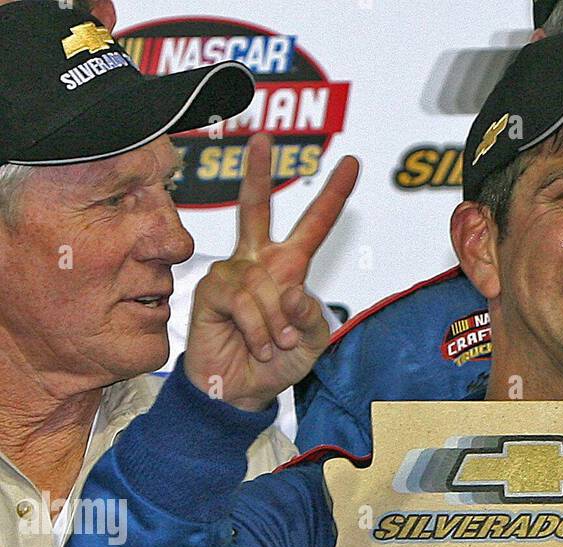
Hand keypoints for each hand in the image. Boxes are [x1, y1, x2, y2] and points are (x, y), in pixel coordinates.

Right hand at [184, 133, 358, 411]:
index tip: (352, 164)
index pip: (312, 226)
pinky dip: (257, 328)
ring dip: (276, 323)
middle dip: (256, 172)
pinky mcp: (210, 290)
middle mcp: (257, 262)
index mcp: (288, 269)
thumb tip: (291, 289)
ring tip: (274, 347)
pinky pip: (244, 300)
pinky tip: (257, 345)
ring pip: (264, 284)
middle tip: (262, 138)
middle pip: (255, 208)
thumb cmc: (277, 365)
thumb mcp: (313, 344)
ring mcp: (231, 273)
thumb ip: (313, 316)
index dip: (332, 196)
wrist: (241, 392)